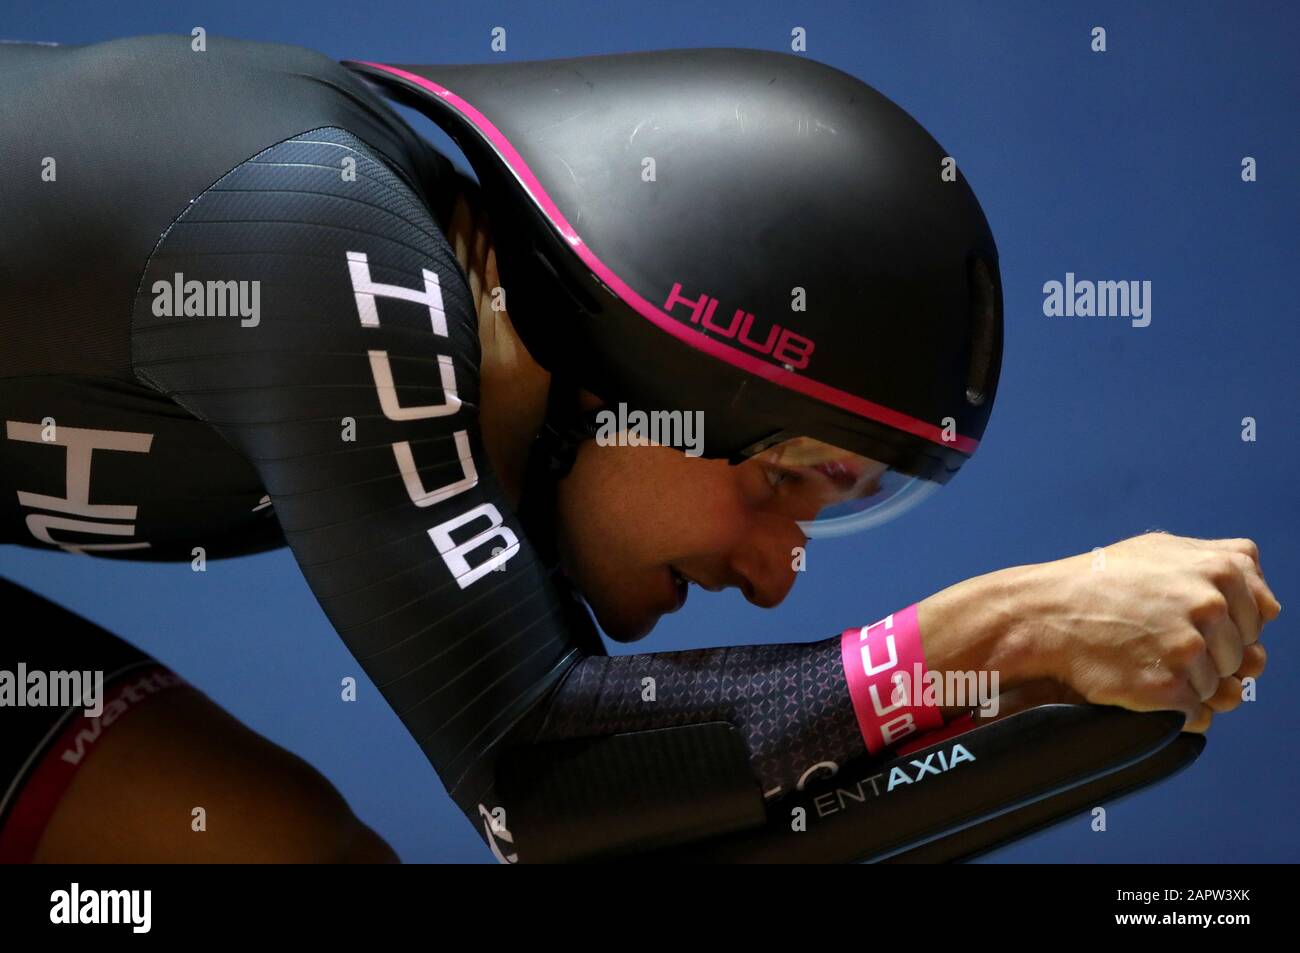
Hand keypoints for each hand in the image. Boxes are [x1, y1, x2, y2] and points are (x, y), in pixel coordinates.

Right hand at [1010, 532, 1278, 731]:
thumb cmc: (1096, 583)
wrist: (1042, 616)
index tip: (1188, 621)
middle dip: (1209, 657)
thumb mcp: (1159, 550)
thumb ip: (1221, 559)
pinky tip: (1140, 684)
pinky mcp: (1168, 688)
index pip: (1261, 615)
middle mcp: (1211, 606)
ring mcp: (1191, 649)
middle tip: (1156, 641)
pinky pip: (1197, 717)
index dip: (1228, 624)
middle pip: (1242, 655)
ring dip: (1188, 684)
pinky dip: (1173, 710)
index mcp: (1221, 569)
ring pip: (1220, 688)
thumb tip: (1269, 603)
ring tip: (1142, 660)